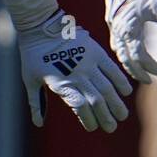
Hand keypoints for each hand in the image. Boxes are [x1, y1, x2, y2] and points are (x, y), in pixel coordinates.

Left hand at [18, 9, 132, 132]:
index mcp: (61, 84)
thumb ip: (36, 102)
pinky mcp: (95, 52)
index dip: (88, 119)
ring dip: (116, 103)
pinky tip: (126, 92)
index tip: (92, 128)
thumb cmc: (33, 56)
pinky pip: (111, 69)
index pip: (79, 106)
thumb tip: (38, 123)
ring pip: (106, 87)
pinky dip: (120, 81)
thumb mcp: (30, 80)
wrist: (41, 27)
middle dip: (106, 116)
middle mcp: (77, 76)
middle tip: (111, 128)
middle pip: (96, 100)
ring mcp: (88, 63)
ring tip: (122, 116)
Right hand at [99, 0, 156, 82]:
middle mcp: (118, 31)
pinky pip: (116, 42)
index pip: (138, 57)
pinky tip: (130, 50)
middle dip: (137, 71)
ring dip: (129, 62)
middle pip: (125, 59)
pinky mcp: (112, 20)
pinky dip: (123, 51)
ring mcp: (112, 26)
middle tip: (149, 79)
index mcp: (128, 30)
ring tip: (139, 69)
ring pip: (119, 51)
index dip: (150, 67)